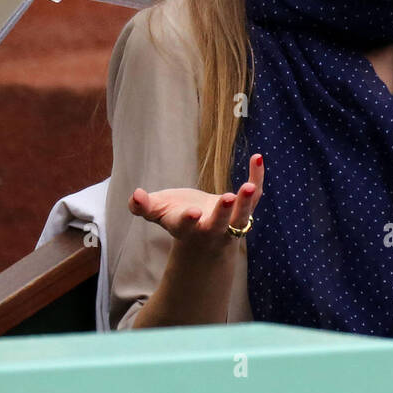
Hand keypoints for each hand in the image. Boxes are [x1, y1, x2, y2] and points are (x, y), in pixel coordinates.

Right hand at [129, 153, 264, 254]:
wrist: (203, 235)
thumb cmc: (176, 217)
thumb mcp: (158, 212)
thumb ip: (143, 206)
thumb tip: (135, 195)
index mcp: (186, 228)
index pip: (187, 226)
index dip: (189, 220)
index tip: (193, 212)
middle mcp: (210, 229)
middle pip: (219, 224)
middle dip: (223, 213)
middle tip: (227, 198)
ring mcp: (230, 222)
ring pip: (241, 216)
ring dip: (246, 202)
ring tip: (248, 186)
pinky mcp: (244, 209)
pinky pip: (255, 195)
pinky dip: (257, 178)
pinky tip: (257, 157)